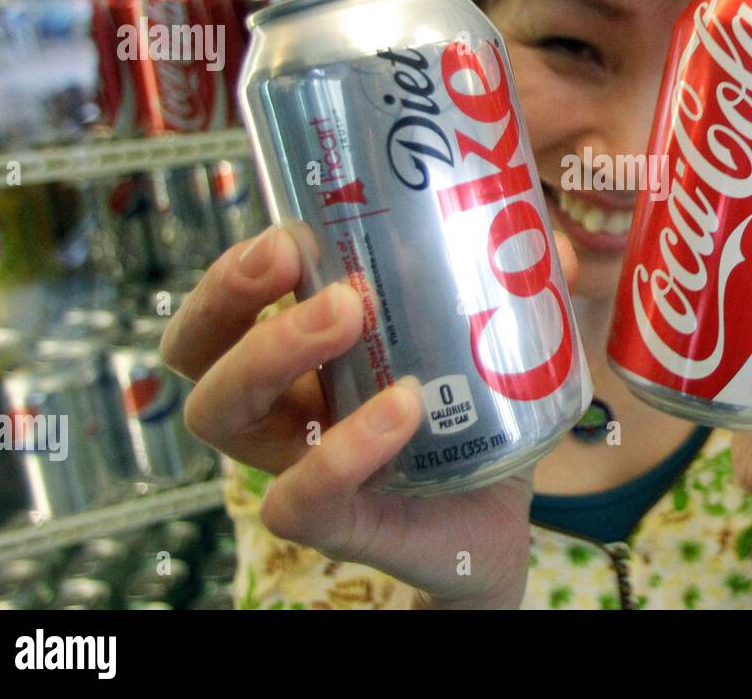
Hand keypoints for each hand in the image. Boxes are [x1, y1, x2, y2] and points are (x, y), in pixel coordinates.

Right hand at [162, 225, 578, 608]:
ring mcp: (299, 466)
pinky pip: (300, 497)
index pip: (224, 309)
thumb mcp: (487, 349)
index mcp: (305, 358)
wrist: (496, 521)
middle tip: (293, 255)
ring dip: (273, 350)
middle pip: (200, 354)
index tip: (287, 227)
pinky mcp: (338, 523)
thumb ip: (514, 295)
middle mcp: (283, 411)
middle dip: (231, 295)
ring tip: (346, 312)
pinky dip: (341, 450)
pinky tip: (399, 409)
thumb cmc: (472, 425)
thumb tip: (551, 244)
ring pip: (223, 415)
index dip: (232, 270)